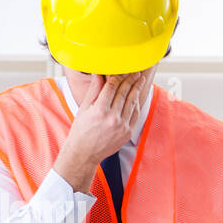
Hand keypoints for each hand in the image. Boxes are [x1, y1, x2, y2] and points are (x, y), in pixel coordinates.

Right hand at [53, 72, 150, 190]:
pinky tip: (137, 96)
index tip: (123, 70)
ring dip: (137, 89)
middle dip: (131, 80)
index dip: (118, 76)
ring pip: (132, 102)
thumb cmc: (81, 129)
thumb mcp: (84, 108)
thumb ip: (94, 90)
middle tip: (136, 72)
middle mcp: (112, 118)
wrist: (85, 152)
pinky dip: (136, 104)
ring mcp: (122, 126)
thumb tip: (99, 73)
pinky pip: (135, 114)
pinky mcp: (127, 132)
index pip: (112, 87)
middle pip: (124, 93)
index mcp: (100, 110)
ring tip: (140, 80)